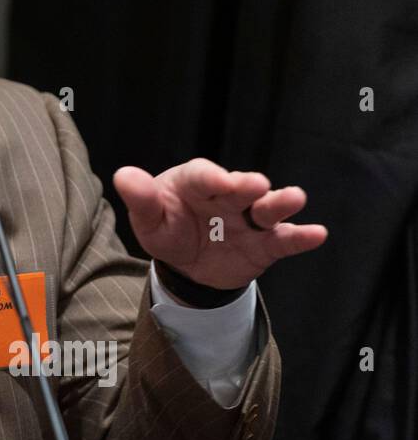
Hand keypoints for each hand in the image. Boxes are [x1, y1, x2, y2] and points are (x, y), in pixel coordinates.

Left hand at [112, 158, 326, 288]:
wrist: (187, 265)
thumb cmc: (166, 228)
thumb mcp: (149, 218)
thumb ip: (140, 199)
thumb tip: (123, 175)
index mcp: (196, 182)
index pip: (202, 175)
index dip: (210, 178)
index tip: (218, 181)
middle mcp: (227, 196)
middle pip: (240, 187)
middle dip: (247, 185)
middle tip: (255, 184)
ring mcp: (249, 219)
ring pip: (268, 209)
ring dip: (280, 203)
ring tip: (294, 197)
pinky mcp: (265, 244)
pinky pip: (284, 240)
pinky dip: (301, 237)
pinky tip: (316, 233)